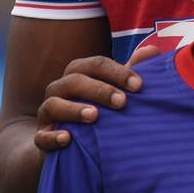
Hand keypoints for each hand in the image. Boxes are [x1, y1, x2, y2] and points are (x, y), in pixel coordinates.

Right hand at [34, 44, 158, 152]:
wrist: (70, 142)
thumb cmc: (99, 108)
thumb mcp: (116, 89)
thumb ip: (131, 71)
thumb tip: (152, 50)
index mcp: (80, 73)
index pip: (96, 64)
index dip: (118, 72)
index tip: (139, 86)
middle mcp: (60, 89)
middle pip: (75, 80)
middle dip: (100, 89)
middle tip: (122, 102)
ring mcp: (48, 113)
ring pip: (53, 104)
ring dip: (74, 109)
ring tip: (94, 116)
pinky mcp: (41, 138)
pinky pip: (41, 136)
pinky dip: (53, 136)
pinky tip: (68, 138)